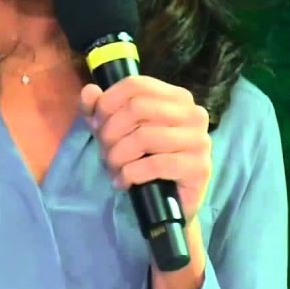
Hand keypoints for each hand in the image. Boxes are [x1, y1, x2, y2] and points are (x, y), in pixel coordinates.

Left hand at [79, 75, 211, 222]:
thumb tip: (89, 91)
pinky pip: (157, 165)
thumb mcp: (116, 131)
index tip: (96, 125)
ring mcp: (200, 140)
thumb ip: (100, 109)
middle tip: (105, 152)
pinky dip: (131, 174)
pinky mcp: (199, 167)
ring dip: (119, 156)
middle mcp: (193, 113)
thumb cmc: (143, 160)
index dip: (108, 103)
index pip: (136, 85)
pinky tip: (124, 182)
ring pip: (144, 136)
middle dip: (111, 132)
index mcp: (177, 97)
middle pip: (137, 108)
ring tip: (114, 169)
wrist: (167, 203)